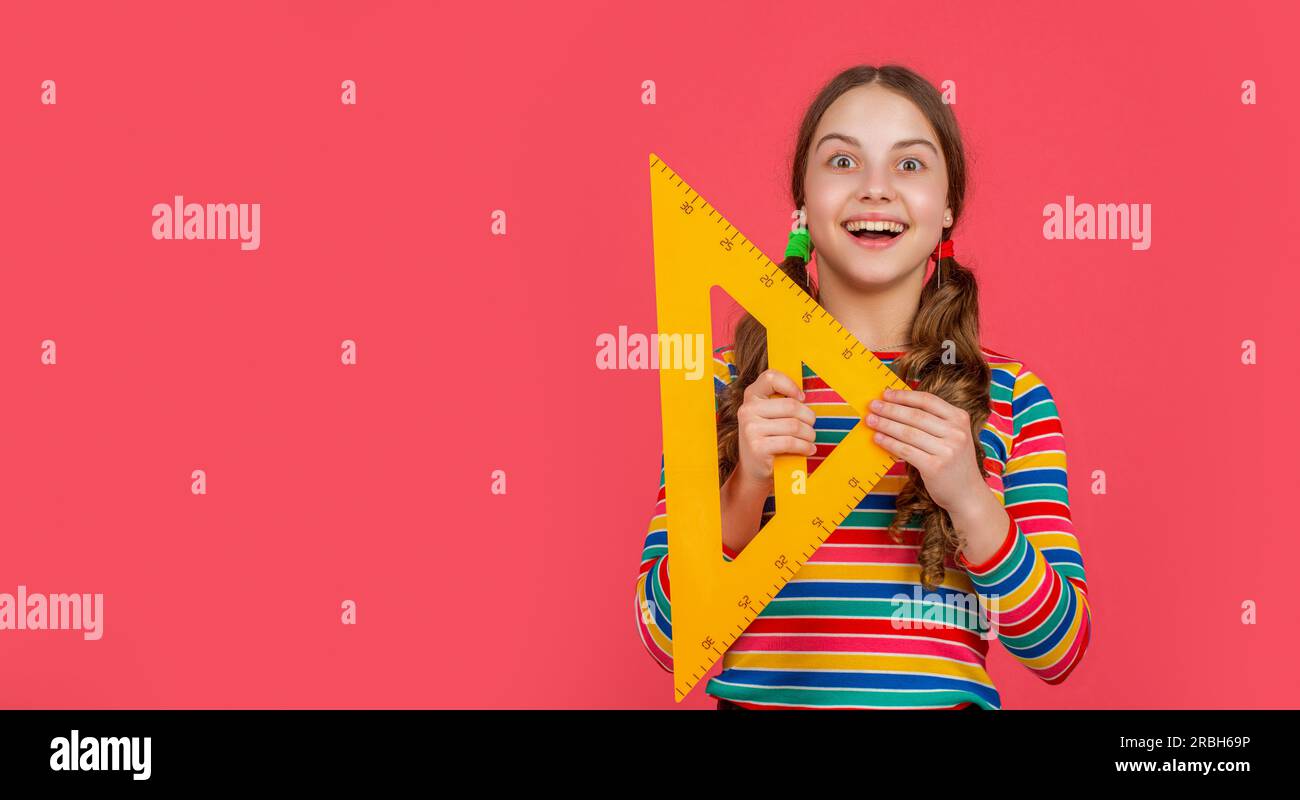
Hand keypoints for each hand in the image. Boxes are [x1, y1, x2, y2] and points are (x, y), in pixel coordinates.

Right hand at [735, 368, 817, 484]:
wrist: (754, 468)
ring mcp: (750, 429)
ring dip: (809, 434)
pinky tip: (808, 449)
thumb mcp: (768, 415)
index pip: (771, 377)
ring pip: (794, 425)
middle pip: (791, 405)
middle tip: (811, 426)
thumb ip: (780, 401)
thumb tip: (804, 397)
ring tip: (810, 439)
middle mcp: (747, 410)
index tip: (801, 398)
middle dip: (808, 417)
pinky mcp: (757, 447)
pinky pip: (791, 442)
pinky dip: (805, 447)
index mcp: (751, 396)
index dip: (791, 385)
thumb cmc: (768, 438)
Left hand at [864, 387, 987, 517]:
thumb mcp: (952, 436)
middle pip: (915, 415)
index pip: (928, 400)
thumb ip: (933, 422)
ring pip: (908, 432)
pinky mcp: (935, 467)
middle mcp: (956, 432)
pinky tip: (877, 438)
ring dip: (885, 424)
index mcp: (960, 418)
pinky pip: (905, 450)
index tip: (886, 393)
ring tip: (870, 420)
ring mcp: (947, 450)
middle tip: (873, 405)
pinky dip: (889, 443)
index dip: (904, 396)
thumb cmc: (953, 462)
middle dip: (890, 409)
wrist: (967, 494)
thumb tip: (898, 406)